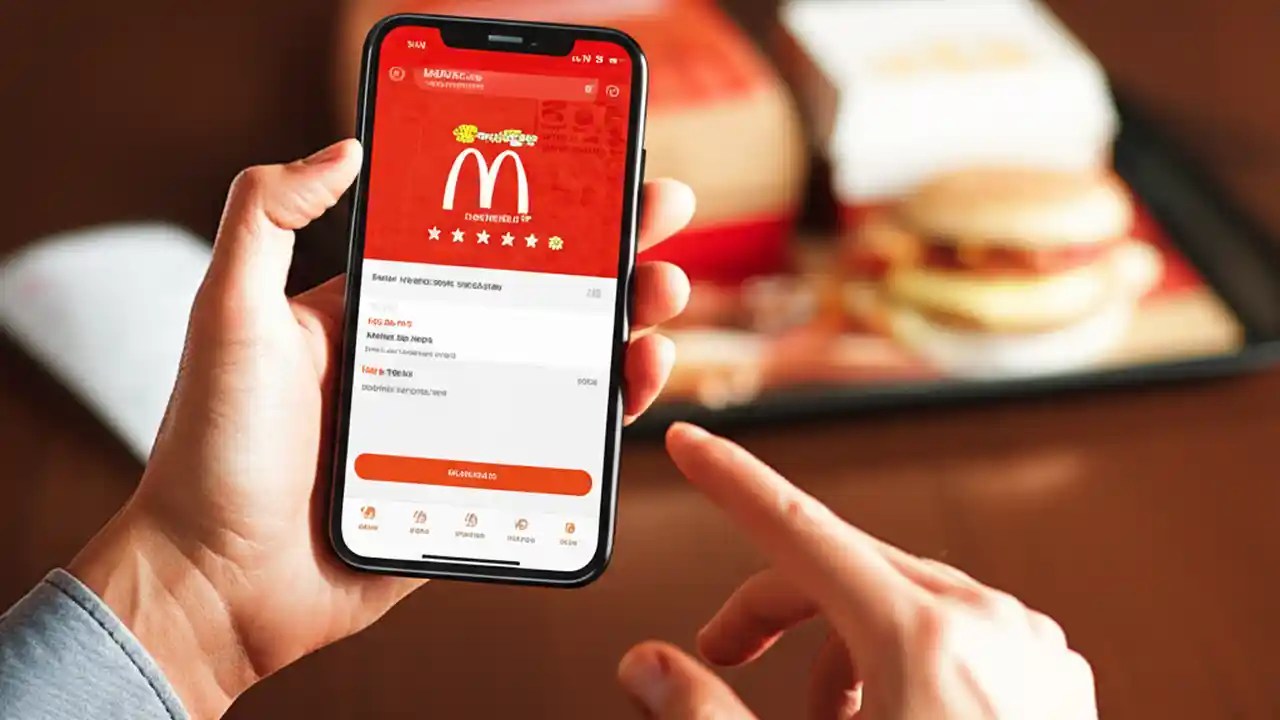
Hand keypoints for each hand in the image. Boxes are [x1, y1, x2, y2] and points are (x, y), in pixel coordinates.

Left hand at [68, 139, 695, 718]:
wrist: (219, 587)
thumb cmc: (214, 452)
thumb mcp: (231, 316)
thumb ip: (267, 220)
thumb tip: (341, 149)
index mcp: (382, 313)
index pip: (479, 241)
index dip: (542, 206)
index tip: (596, 175)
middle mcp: (430, 361)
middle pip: (540, 296)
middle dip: (608, 253)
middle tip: (660, 219)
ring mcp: (460, 425)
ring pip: (563, 364)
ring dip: (623, 324)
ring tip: (661, 300)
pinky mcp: (479, 486)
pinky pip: (558, 443)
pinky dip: (606, 411)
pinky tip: (635, 380)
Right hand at [617, 424, 1096, 718]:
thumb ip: (705, 717)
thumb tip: (648, 665)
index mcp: (924, 635)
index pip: (797, 527)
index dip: (731, 483)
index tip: (694, 448)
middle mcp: (987, 623)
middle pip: (844, 564)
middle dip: (772, 602)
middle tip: (722, 649)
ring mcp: (1029, 648)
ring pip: (902, 595)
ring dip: (842, 641)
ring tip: (825, 719)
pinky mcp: (1054, 677)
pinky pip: (959, 627)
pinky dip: (906, 653)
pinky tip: (895, 716)